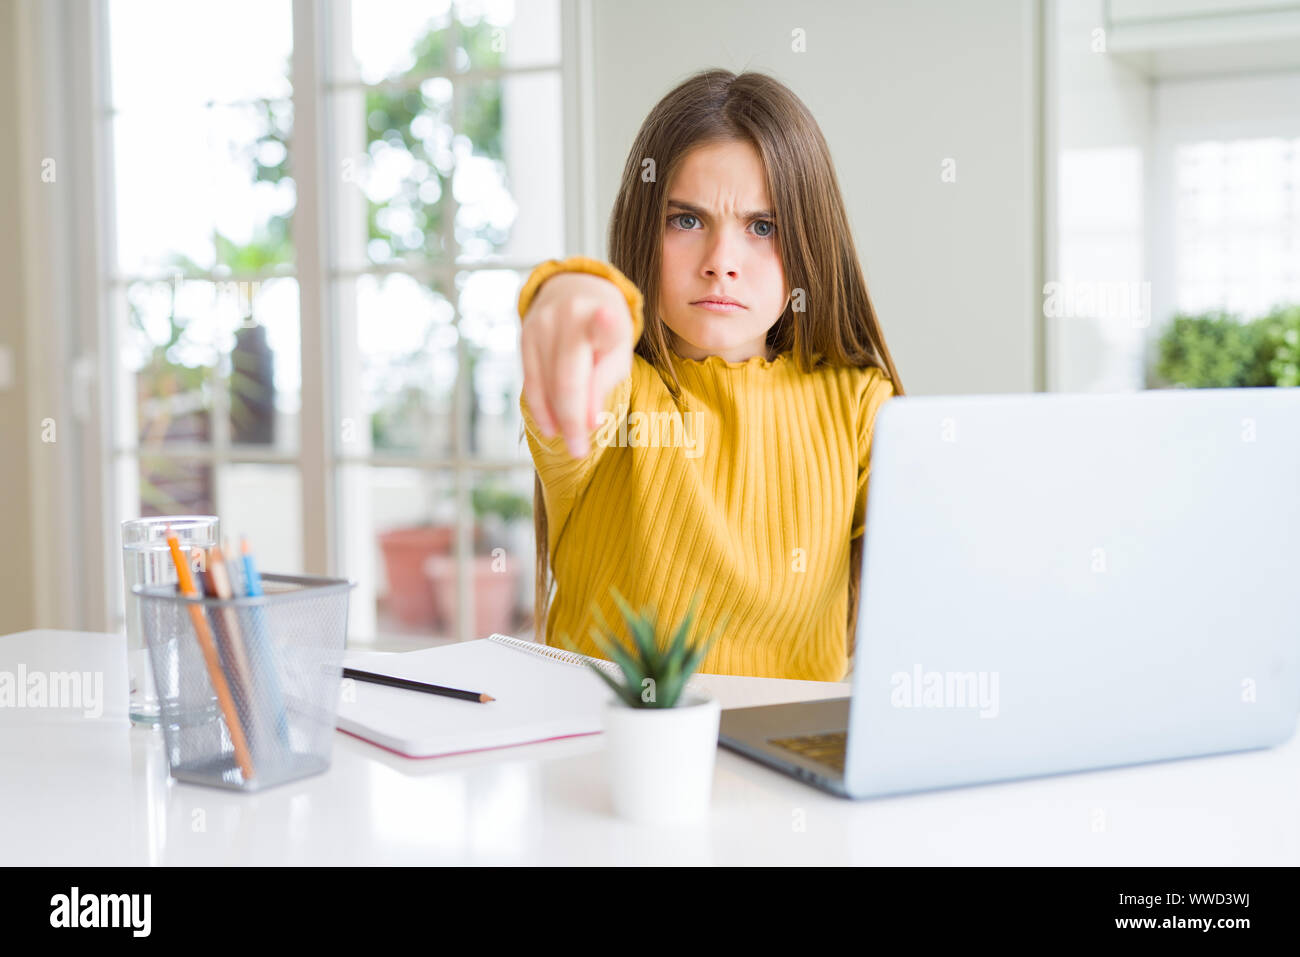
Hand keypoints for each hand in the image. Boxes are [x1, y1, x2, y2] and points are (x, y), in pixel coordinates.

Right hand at [521, 271, 634, 458]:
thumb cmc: (605, 330)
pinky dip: (540, 408)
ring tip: (572, 444)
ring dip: (557, 419)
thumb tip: (589, 424)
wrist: (574, 291)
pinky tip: (551, 428)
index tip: (604, 319)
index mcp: (604, 315)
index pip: (603, 324)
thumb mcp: (617, 351)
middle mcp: (570, 316)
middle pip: (568, 377)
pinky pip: (530, 382)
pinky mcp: (524, 335)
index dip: (603, 325)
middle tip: (580, 452)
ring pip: (546, 384)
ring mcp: (542, 324)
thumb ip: (604, 383)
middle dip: (573, 420)